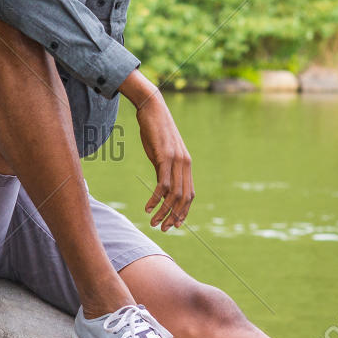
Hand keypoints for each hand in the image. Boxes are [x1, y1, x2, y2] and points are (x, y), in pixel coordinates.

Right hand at [134, 91, 192, 230]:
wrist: (152, 108)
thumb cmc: (154, 130)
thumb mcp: (161, 152)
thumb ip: (164, 167)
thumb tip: (161, 184)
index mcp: (186, 164)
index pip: (189, 194)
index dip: (183, 212)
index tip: (175, 225)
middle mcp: (184, 164)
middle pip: (183, 198)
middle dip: (174, 216)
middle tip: (164, 229)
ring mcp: (176, 160)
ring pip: (173, 194)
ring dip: (164, 212)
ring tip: (153, 223)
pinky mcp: (164, 157)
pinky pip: (162, 184)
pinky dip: (156, 199)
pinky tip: (148, 208)